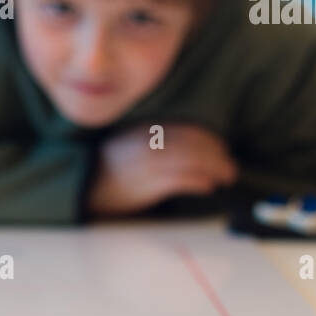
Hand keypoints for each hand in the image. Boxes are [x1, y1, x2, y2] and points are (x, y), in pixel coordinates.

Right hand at [88, 123, 237, 216]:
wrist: (86, 186)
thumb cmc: (111, 168)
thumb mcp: (133, 143)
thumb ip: (158, 139)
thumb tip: (188, 145)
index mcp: (149, 129)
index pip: (189, 129)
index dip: (210, 139)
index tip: (222, 148)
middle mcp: (151, 142)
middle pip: (196, 144)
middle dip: (218, 155)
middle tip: (230, 168)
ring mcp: (150, 163)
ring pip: (193, 160)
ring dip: (215, 169)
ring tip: (226, 177)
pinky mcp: (148, 184)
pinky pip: (181, 180)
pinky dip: (198, 182)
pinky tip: (208, 186)